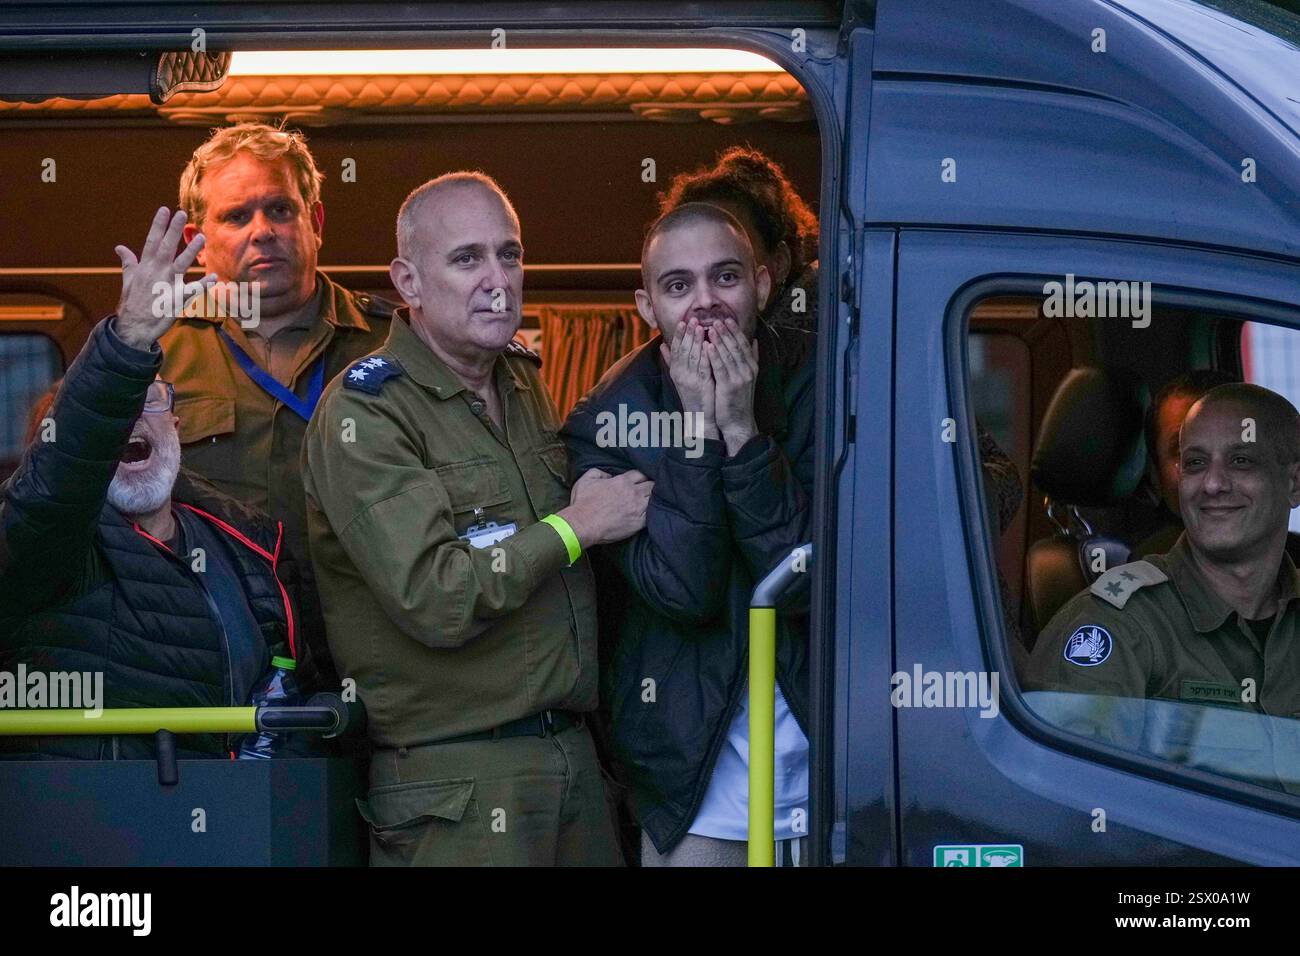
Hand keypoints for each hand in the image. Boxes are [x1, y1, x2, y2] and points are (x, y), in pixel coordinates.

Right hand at [113, 207, 215, 349]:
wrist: (134, 328)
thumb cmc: (132, 303)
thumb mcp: (128, 280)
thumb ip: (128, 262)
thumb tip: (120, 247)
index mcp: (145, 267)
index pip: (152, 241)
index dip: (158, 225)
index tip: (164, 210)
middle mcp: (155, 273)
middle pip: (166, 247)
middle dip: (173, 230)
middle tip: (182, 214)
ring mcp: (166, 285)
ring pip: (180, 264)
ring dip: (191, 251)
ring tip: (202, 237)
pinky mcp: (176, 300)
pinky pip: (192, 291)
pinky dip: (203, 284)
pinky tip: (214, 277)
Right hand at [559, 468, 652, 546]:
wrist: (582, 524)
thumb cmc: (582, 503)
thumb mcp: (586, 479)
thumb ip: (599, 472)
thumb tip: (609, 475)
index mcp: (622, 481)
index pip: (640, 474)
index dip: (641, 476)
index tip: (640, 480)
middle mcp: (633, 493)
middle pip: (651, 485)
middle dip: (651, 486)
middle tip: (649, 490)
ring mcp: (637, 508)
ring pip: (654, 499)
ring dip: (654, 498)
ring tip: (652, 500)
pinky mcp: (638, 523)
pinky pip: (652, 515)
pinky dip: (653, 512)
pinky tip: (651, 513)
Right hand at [659, 317, 718, 438]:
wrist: (699, 417)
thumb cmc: (692, 395)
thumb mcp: (679, 376)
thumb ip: (671, 360)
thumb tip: (662, 345)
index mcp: (676, 370)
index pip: (676, 349)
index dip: (679, 335)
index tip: (682, 322)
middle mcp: (680, 373)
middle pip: (683, 349)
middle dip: (687, 333)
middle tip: (692, 319)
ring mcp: (690, 379)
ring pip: (692, 356)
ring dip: (696, 341)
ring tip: (700, 327)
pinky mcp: (701, 384)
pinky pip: (703, 366)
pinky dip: (705, 355)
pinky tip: (709, 345)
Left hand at [706, 318, 758, 455]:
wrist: (739, 421)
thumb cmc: (739, 398)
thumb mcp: (748, 377)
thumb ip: (751, 358)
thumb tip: (755, 341)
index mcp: (752, 366)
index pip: (743, 344)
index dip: (735, 331)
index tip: (727, 318)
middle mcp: (748, 370)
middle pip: (736, 346)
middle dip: (726, 331)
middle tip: (717, 318)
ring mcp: (739, 378)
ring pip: (728, 354)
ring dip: (719, 340)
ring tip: (710, 327)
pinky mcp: (729, 386)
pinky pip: (720, 367)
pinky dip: (714, 355)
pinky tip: (707, 346)